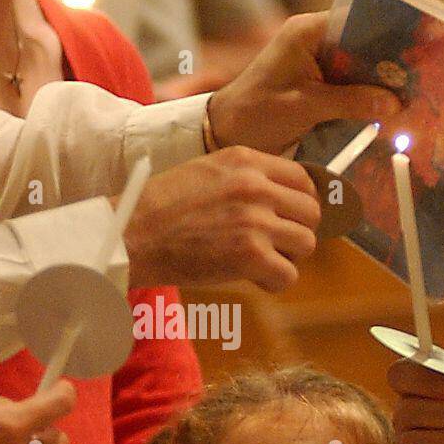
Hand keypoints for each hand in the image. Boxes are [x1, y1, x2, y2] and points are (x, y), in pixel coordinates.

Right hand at [124, 147, 320, 292]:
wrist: (132, 234)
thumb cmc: (159, 207)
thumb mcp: (206, 171)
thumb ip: (245, 178)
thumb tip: (279, 198)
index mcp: (245, 161)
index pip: (302, 179)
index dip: (300, 203)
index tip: (288, 218)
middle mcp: (256, 186)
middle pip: (311, 213)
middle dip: (296, 232)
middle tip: (273, 245)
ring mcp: (255, 220)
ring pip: (305, 244)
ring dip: (286, 258)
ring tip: (259, 262)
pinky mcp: (250, 255)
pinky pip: (288, 275)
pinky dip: (274, 282)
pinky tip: (253, 279)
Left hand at [207, 13, 400, 154]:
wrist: (223, 133)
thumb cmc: (256, 113)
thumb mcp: (305, 107)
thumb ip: (350, 102)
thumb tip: (394, 103)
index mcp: (307, 31)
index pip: (358, 19)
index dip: (389, 30)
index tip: (419, 41)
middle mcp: (314, 38)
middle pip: (363, 41)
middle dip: (390, 58)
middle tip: (423, 72)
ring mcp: (316, 60)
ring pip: (359, 62)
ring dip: (380, 78)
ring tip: (413, 89)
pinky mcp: (317, 81)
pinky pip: (349, 81)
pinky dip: (366, 92)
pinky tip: (388, 104)